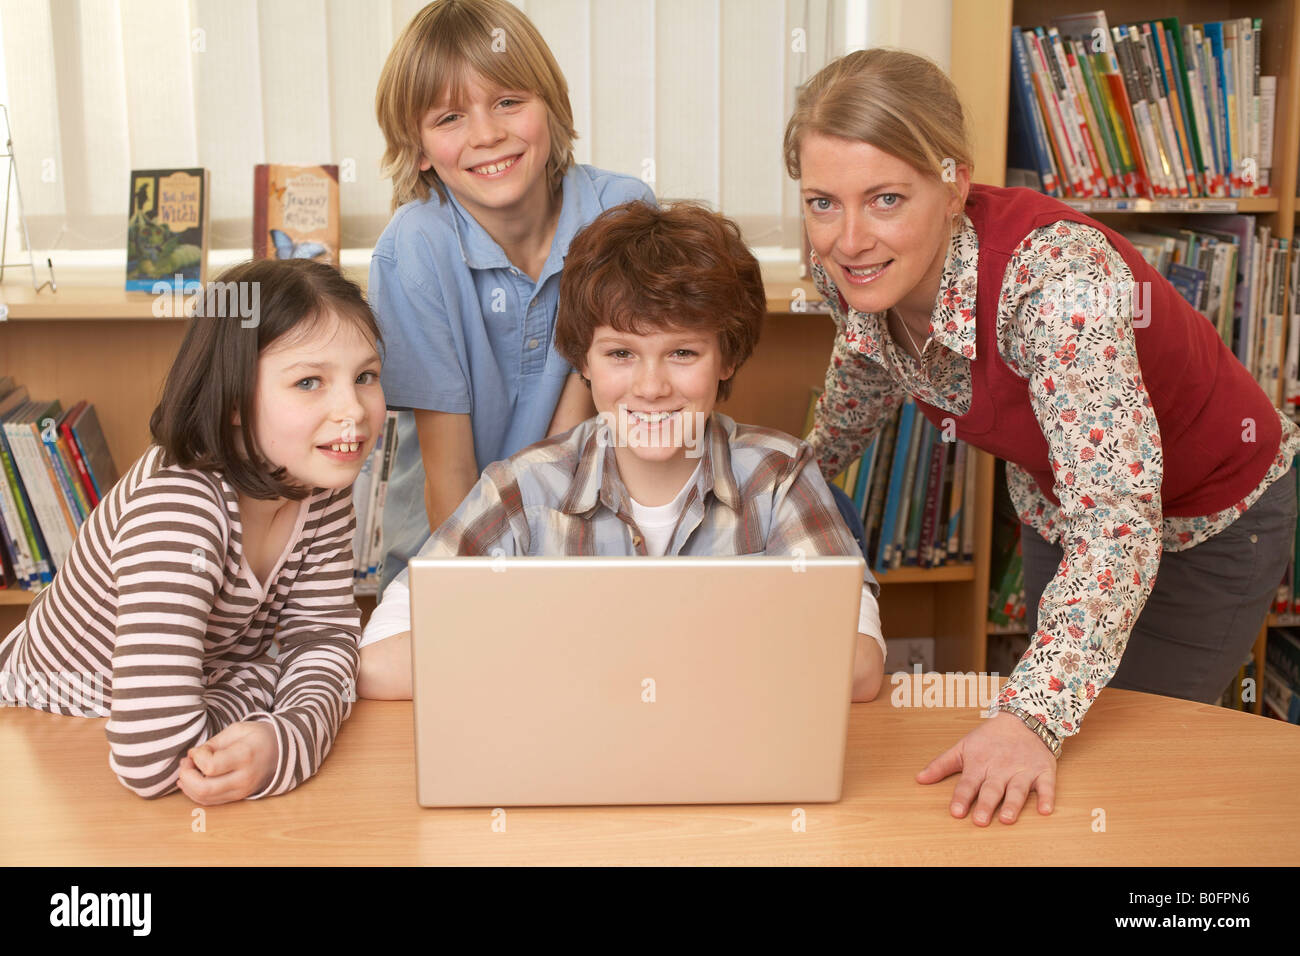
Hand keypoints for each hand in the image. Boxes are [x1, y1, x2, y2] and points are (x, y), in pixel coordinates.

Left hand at [177, 721, 277, 804]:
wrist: (281, 751)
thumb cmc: (257, 737)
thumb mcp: (237, 729)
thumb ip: (212, 743)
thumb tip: (191, 757)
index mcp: (244, 756)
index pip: (210, 766)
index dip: (196, 757)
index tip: (198, 749)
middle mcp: (244, 778)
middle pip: (203, 788)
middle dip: (186, 776)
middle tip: (186, 762)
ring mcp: (241, 791)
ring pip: (204, 798)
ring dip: (188, 785)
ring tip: (188, 769)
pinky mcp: (237, 798)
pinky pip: (210, 801)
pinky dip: (195, 793)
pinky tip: (191, 780)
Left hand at [915, 712, 1056, 824]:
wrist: (1023, 719)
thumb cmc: (990, 738)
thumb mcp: (962, 747)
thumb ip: (941, 765)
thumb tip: (918, 779)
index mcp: (979, 764)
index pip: (968, 784)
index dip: (962, 798)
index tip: (956, 812)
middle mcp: (1000, 769)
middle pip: (992, 789)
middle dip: (986, 805)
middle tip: (980, 821)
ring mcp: (1022, 771)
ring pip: (1017, 790)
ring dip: (1013, 804)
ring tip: (1007, 818)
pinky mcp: (1043, 771)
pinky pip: (1046, 786)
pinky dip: (1047, 797)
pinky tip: (1045, 810)